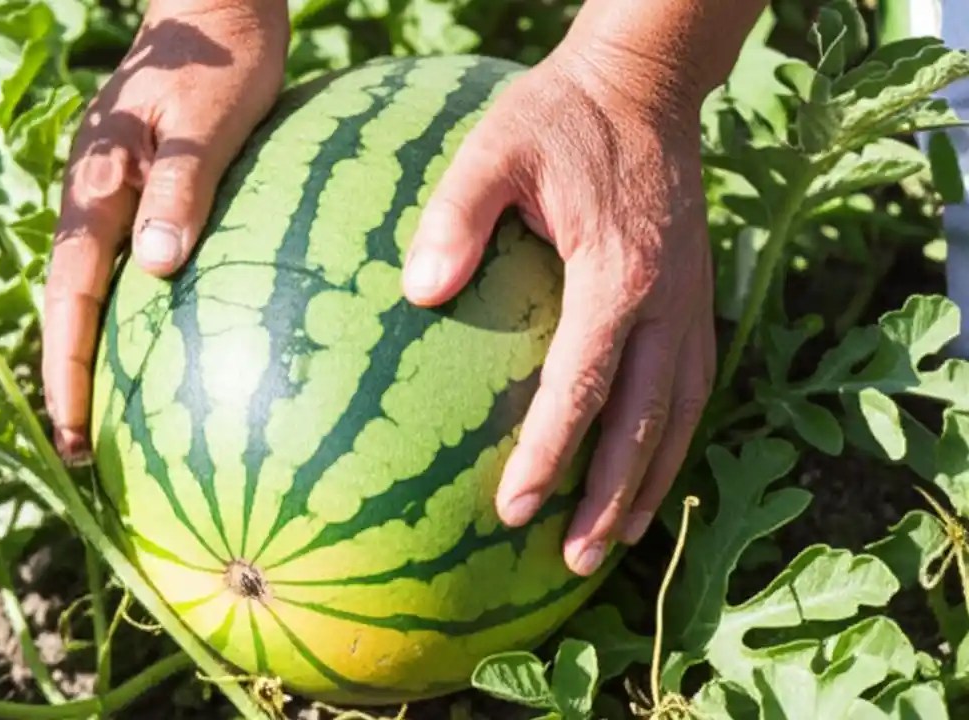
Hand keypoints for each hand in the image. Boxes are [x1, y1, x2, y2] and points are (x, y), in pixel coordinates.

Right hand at [43, 0, 287, 460]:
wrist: (217, 8)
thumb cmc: (224, 61)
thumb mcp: (210, 122)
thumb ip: (180, 187)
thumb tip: (153, 267)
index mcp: (99, 181)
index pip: (70, 289)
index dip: (65, 364)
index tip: (70, 430)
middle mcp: (90, 192)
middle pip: (64, 299)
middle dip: (65, 375)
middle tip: (79, 450)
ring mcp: (107, 191)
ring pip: (85, 285)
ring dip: (86, 351)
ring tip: (102, 417)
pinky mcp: (133, 189)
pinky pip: (114, 263)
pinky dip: (117, 313)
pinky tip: (148, 345)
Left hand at [401, 44, 715, 577]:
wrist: (644, 84)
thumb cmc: (560, 115)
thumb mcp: (495, 147)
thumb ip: (456, 215)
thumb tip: (419, 292)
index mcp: (617, 274)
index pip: (585, 386)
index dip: (550, 454)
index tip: (515, 509)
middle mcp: (667, 300)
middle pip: (645, 422)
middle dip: (609, 496)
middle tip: (572, 560)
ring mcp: (690, 301)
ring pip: (680, 414)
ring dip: (649, 482)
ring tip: (615, 541)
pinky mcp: (694, 296)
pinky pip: (691, 385)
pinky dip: (671, 439)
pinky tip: (646, 470)